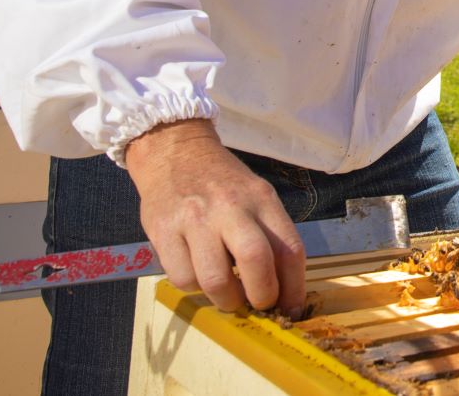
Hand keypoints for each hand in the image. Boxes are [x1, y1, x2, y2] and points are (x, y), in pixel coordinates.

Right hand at [124, 119, 305, 314]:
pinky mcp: (164, 231)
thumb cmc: (221, 182)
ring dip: (227, 300)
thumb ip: (269, 235)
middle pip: (256, 261)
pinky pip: (183, 278)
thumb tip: (282, 288)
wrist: (174, 152)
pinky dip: (194, 288)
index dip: (294, 287)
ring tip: (229, 295)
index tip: (292, 308)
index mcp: (261, 198)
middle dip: (262, 296)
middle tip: (259, 305)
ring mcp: (195, 219)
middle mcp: (230, 206)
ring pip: (215, 280)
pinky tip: (199, 273)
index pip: (289, 248)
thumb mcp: (256, 196)